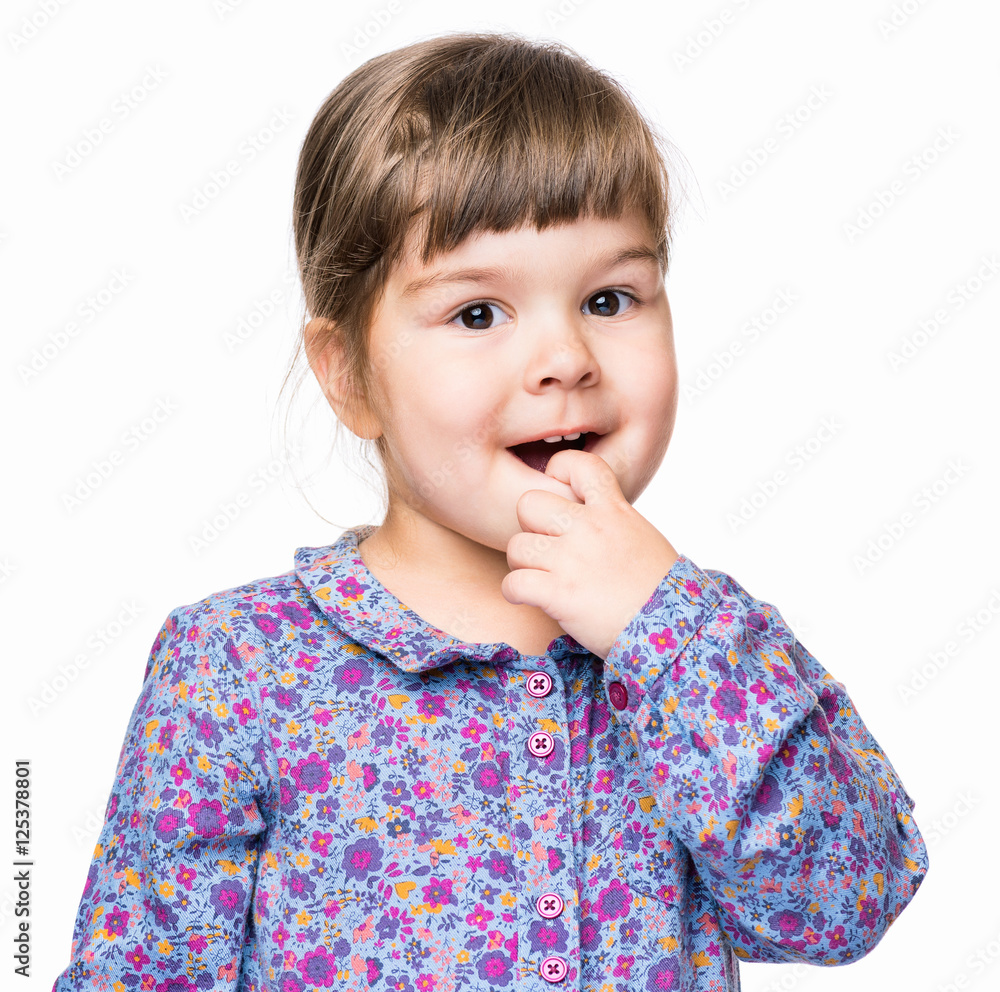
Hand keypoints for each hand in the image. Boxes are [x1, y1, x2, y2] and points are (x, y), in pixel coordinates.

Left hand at [502, 448, 679, 660]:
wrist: (674, 629)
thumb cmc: (661, 589)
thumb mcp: (641, 536)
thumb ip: (610, 520)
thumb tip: (585, 516)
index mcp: (612, 509)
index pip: (577, 464)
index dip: (558, 471)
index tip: (559, 490)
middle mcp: (588, 528)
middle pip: (528, 503)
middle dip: (530, 526)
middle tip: (545, 546)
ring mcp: (570, 560)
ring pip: (516, 546)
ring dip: (522, 564)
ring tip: (537, 577)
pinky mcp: (557, 593)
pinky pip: (512, 583)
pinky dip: (513, 593)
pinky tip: (527, 598)